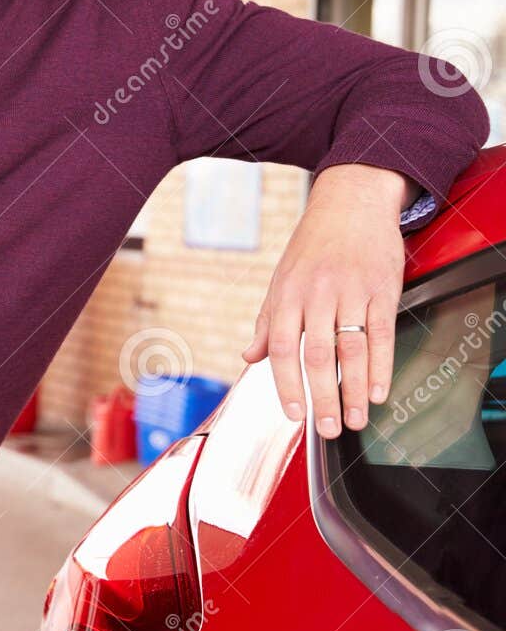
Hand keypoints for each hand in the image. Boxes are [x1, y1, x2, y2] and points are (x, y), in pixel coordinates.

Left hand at [242, 163, 409, 436]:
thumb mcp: (281, 279)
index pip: (282, 347)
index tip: (292, 414)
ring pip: (351, 349)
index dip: (285, 384)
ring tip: (353, 420)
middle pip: (318, 355)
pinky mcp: (382, 288)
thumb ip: (267, 322)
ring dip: (353, 389)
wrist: (351, 201)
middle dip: (321, 396)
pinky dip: (381, 366)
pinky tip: (378, 392)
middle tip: (325, 429)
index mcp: (287, 294)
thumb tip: (249, 357)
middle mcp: (317, 294)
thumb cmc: (312, 245)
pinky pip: (382, 333)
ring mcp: (352, 291)